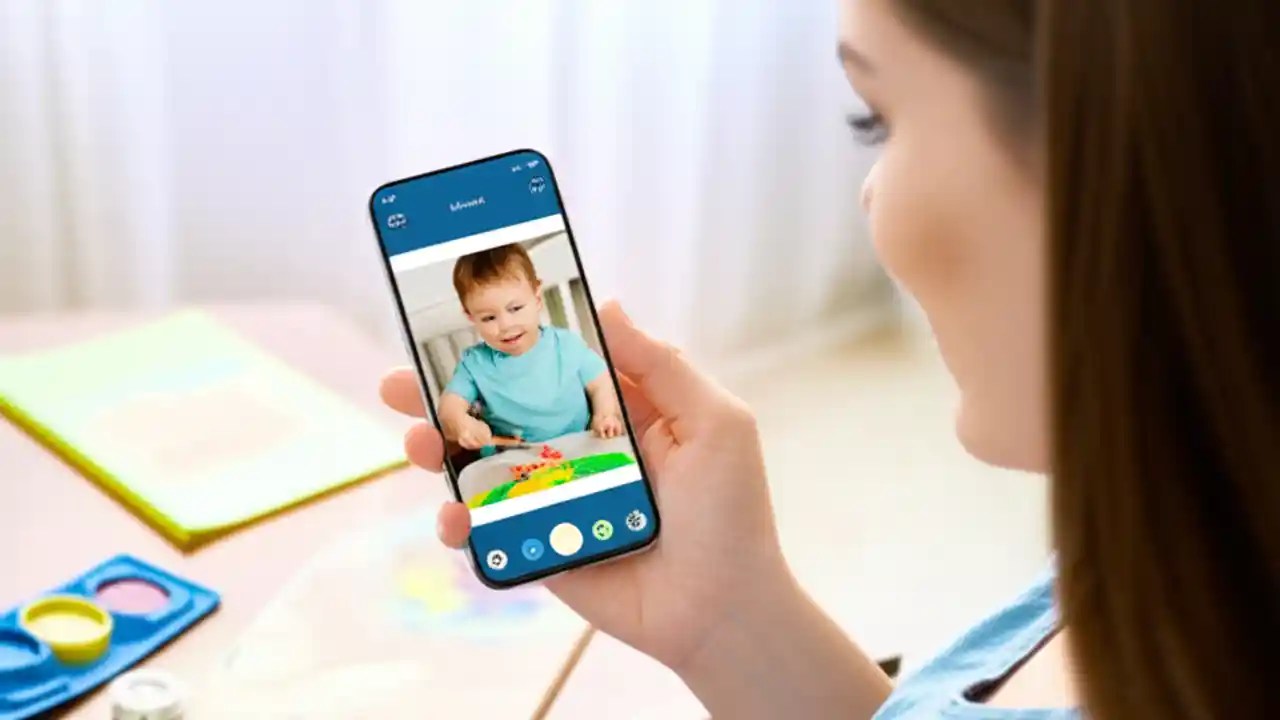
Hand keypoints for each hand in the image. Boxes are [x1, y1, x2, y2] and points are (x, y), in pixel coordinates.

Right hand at [380, 302, 789, 671]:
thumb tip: (607, 305)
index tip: (458, 323)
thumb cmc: (731, 513)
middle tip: (399, 381)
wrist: (723, 609)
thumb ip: (661, 365)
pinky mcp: (540, 547)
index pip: (551, 368)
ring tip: (417, 441)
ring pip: (482, 468)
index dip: (507, 347)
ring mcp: (554, 499)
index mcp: (618, 412)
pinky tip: (456, 515)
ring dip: (439, 452)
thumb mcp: (714, 422)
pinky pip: (489, 531)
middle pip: (501, 413)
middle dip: (446, 395)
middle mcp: (578, 449)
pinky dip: (461, 523)